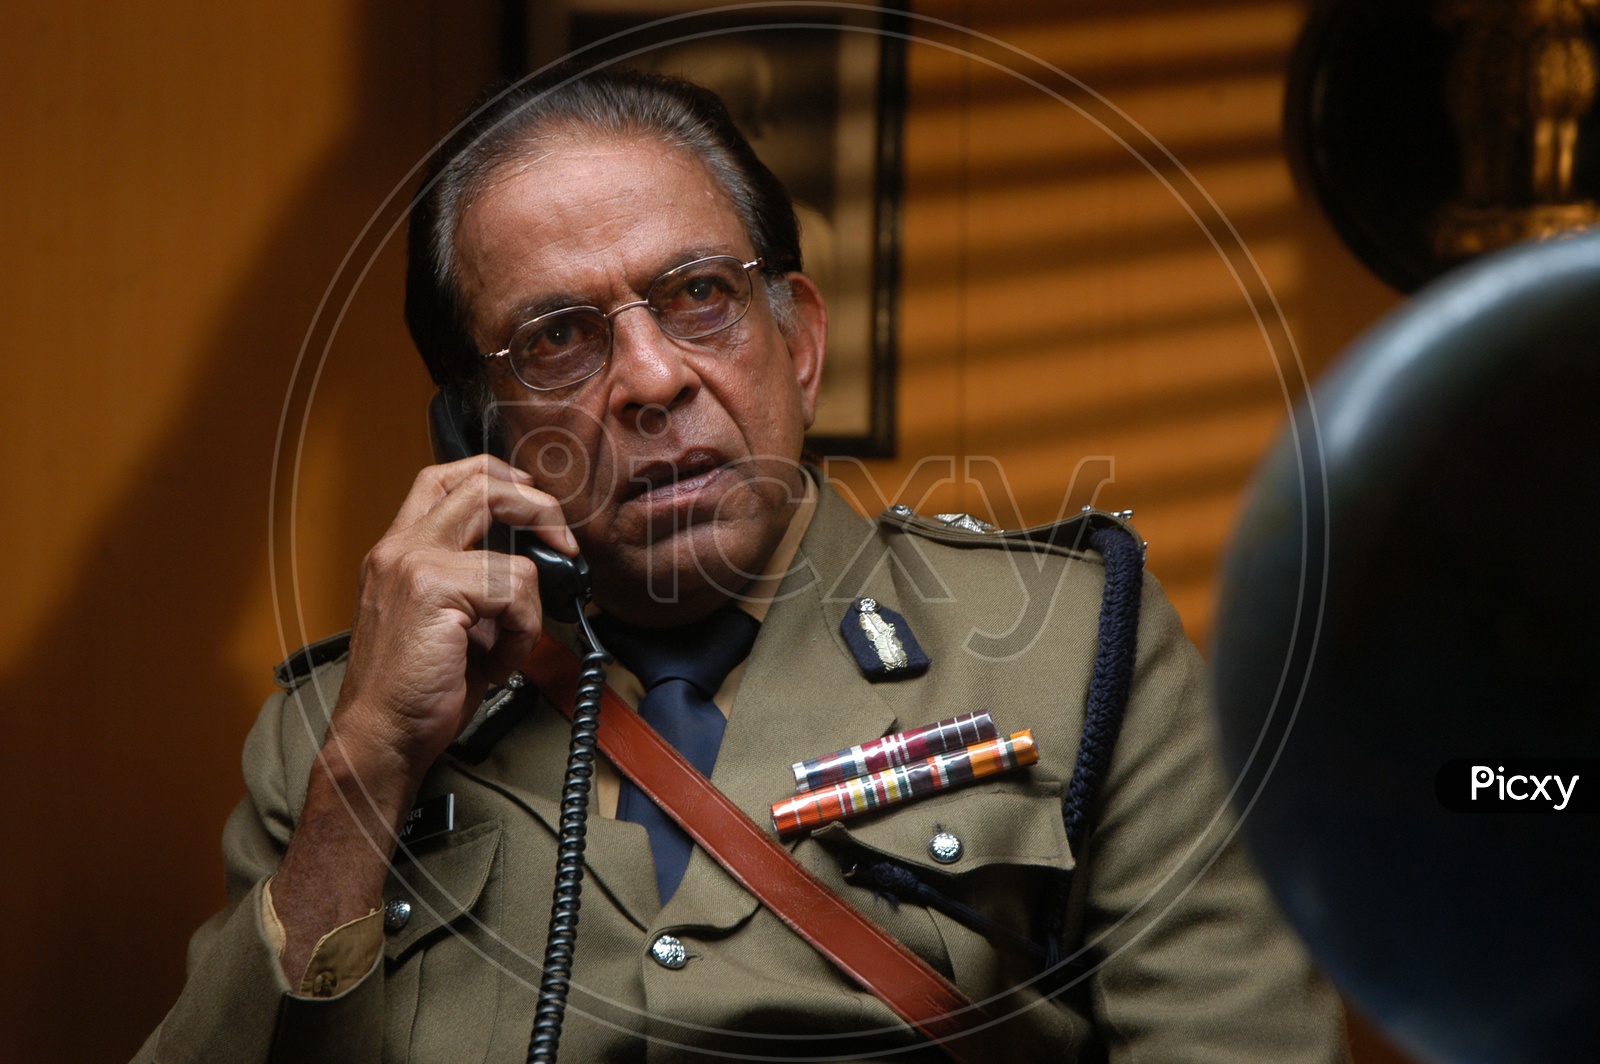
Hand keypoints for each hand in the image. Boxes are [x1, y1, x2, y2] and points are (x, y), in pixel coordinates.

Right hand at [330, 454, 574, 791]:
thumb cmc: (413, 691)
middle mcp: (400, 549)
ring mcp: (413, 565)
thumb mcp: (447, 622)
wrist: (381, 736)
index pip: (443, 479)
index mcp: (399, 552)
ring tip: (509, 644)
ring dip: (529, 607)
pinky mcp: (433, 590)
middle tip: (562, 541)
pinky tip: (499, 660)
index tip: (532, 500)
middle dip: (537, 506)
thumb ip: (478, 585)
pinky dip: (523, 632)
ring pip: (513, 557)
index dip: (496, 477)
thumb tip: (535, 567)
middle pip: (480, 485)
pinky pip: (514, 593)